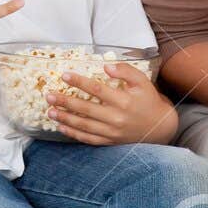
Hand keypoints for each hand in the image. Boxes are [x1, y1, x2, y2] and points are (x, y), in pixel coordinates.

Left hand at [46, 62, 179, 144]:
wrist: (159, 127)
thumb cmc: (149, 100)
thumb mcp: (142, 81)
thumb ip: (126, 71)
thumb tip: (106, 66)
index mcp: (124, 100)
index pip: (97, 90)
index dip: (79, 82)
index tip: (65, 75)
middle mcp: (116, 118)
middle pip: (86, 109)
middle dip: (65, 102)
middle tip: (49, 95)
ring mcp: (112, 132)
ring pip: (84, 126)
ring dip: (65, 118)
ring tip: (50, 111)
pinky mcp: (110, 142)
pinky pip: (88, 139)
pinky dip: (74, 134)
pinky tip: (61, 127)